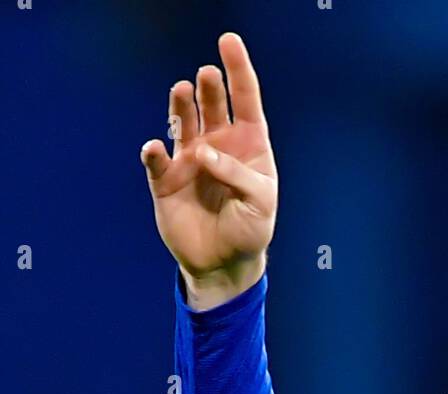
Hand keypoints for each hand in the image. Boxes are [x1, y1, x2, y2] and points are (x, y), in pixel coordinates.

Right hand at [140, 32, 277, 307]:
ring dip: (180, 104)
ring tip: (181, 90)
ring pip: (182, 121)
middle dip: (208, 88)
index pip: (244, 100)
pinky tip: (155, 148)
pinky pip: (156, 161)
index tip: (228, 41)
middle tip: (204, 76)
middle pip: (211, 104)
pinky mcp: (166, 181)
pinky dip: (153, 152)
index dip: (237, 70)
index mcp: (248, 145)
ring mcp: (190, 160)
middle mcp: (217, 145)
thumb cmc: (251, 230)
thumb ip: (237, 174)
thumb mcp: (260, 203)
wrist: (225, 265)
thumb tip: (202, 152)